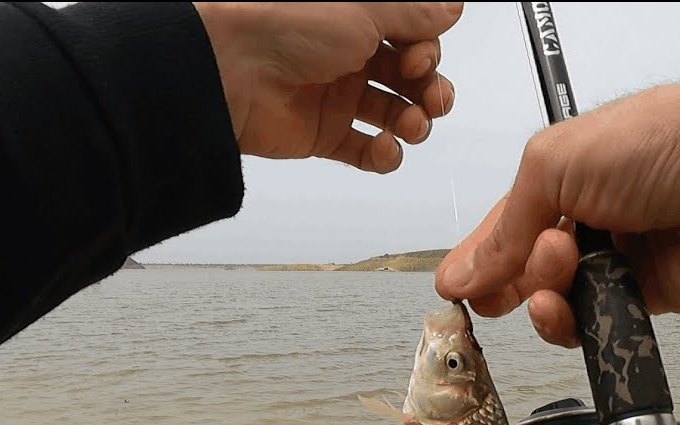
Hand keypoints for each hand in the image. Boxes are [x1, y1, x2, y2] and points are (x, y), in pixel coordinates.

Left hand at [194, 2, 461, 173]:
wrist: (227, 66)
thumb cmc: (286, 22)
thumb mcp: (366, 6)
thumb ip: (415, 13)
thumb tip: (452, 7)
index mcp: (359, 17)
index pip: (414, 39)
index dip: (427, 53)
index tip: (419, 61)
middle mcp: (350, 53)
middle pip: (410, 78)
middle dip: (430, 90)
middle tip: (431, 99)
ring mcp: (337, 95)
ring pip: (394, 116)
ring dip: (414, 124)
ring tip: (410, 127)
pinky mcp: (323, 134)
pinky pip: (365, 151)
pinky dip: (384, 155)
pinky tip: (386, 149)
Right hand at [433, 79, 679, 347]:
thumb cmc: (667, 143)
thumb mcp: (556, 163)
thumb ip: (506, 225)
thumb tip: (465, 271)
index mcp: (570, 172)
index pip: (508, 221)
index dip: (479, 255)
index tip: (454, 285)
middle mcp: (595, 216)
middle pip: (527, 267)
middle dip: (507, 277)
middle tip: (498, 284)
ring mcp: (621, 260)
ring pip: (556, 300)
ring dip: (541, 291)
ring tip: (560, 265)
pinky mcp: (648, 301)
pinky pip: (592, 327)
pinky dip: (571, 323)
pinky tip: (568, 305)